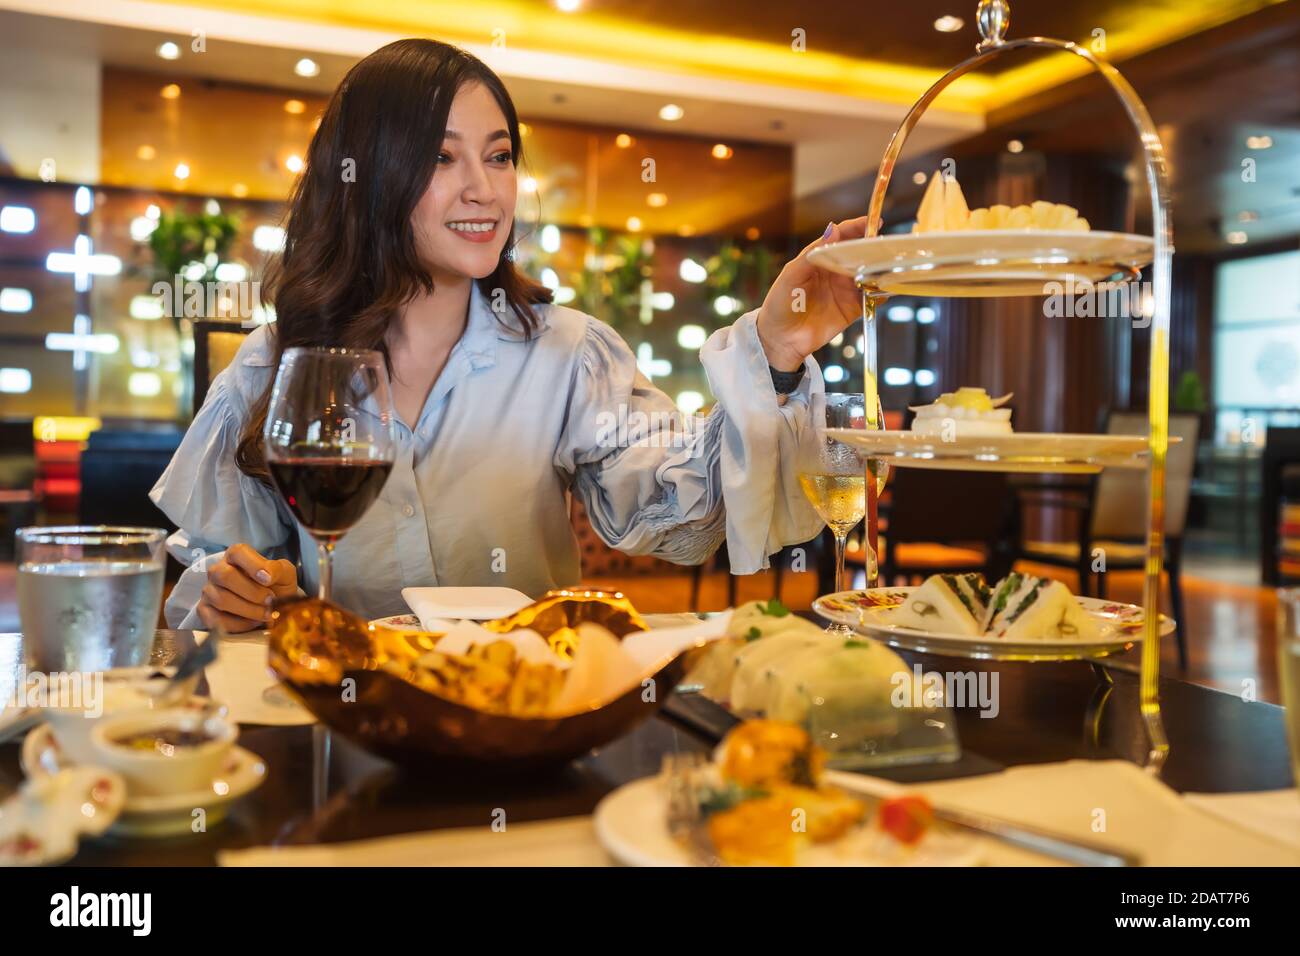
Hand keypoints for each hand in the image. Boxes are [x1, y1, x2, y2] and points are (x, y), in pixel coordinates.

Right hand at [196, 543, 299, 632]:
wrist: (270, 609)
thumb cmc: (274, 587)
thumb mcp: (284, 574)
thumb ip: (278, 570)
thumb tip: (267, 576)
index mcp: (236, 556)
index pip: (238, 552)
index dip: (253, 565)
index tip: (268, 579)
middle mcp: (218, 571)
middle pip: (225, 575)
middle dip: (252, 592)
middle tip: (270, 601)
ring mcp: (208, 591)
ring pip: (221, 599)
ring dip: (249, 610)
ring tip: (266, 613)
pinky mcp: (205, 612)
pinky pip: (216, 620)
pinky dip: (239, 625)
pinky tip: (253, 623)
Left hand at [756, 216, 875, 370]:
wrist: (781, 338)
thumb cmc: (781, 303)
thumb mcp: (792, 274)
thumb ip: (813, 253)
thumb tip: (833, 229)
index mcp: (822, 258)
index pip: (844, 236)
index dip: (858, 227)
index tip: (872, 222)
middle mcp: (837, 271)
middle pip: (861, 253)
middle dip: (875, 247)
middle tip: (886, 244)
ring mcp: (847, 289)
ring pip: (870, 274)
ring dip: (881, 269)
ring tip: (892, 264)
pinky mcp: (853, 309)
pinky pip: (873, 298)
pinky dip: (882, 293)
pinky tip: (888, 288)